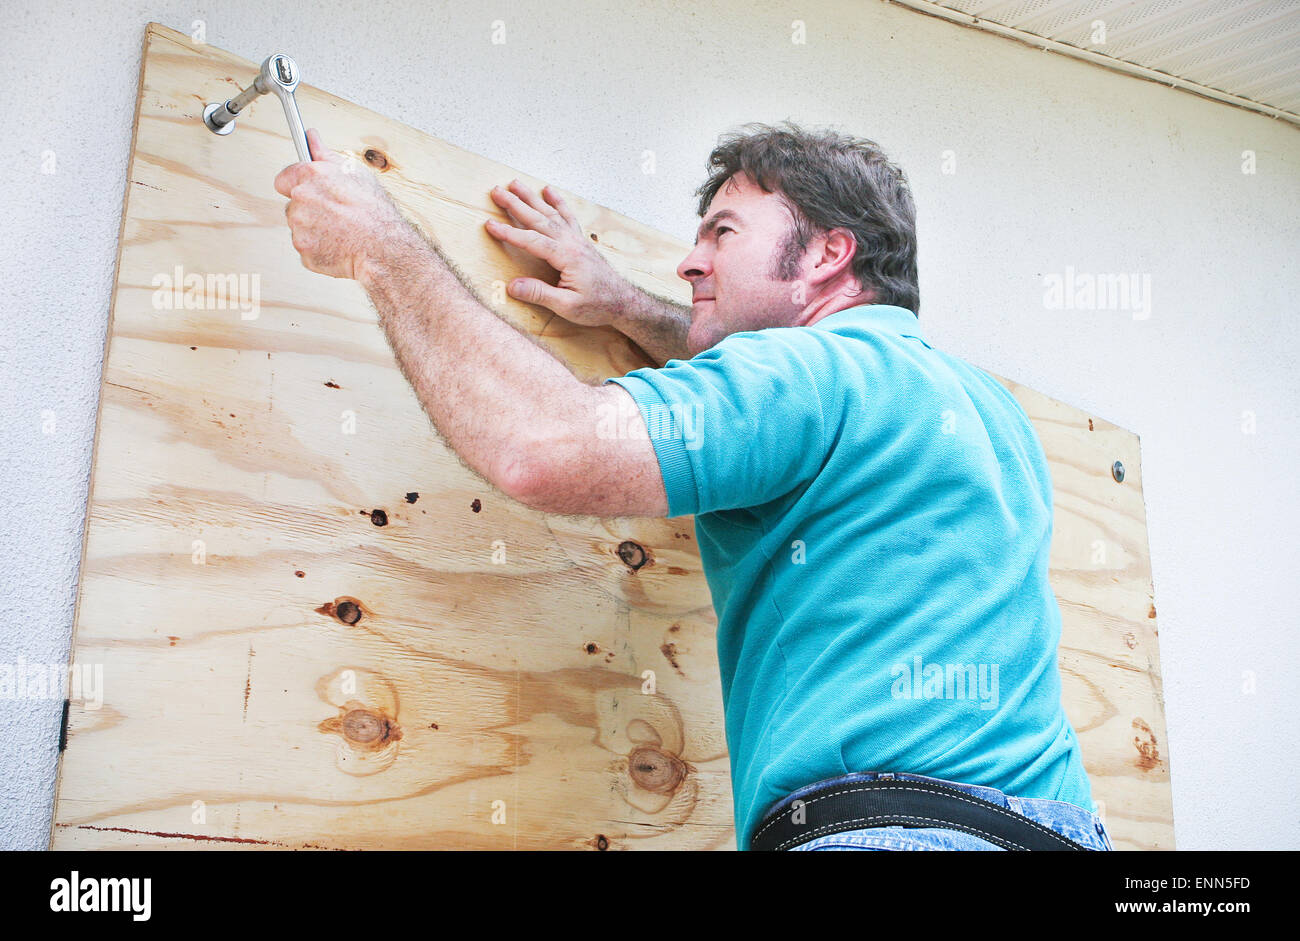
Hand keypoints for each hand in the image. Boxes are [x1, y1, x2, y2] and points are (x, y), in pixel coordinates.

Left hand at [274, 128, 412, 280]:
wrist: (385, 247)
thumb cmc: (375, 212)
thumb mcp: (354, 173)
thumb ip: (324, 154)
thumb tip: (311, 138)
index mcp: (310, 175)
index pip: (284, 179)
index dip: (296, 185)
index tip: (308, 191)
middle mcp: (301, 199)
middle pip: (293, 205)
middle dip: (310, 209)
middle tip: (335, 215)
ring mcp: (300, 227)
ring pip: (299, 228)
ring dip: (314, 230)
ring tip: (340, 231)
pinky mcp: (304, 250)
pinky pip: (306, 249)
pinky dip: (319, 250)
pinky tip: (338, 245)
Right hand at [484, 180, 631, 326]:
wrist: (622, 302)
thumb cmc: (596, 306)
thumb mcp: (567, 307)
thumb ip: (540, 294)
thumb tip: (512, 286)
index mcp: (567, 257)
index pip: (532, 241)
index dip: (509, 233)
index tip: (490, 225)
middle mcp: (571, 243)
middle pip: (539, 219)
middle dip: (516, 204)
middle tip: (496, 191)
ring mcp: (576, 239)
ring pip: (550, 213)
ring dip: (531, 198)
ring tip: (515, 183)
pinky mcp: (580, 241)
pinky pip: (567, 215)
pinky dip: (557, 202)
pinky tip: (548, 190)